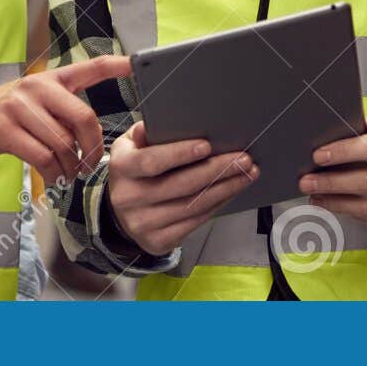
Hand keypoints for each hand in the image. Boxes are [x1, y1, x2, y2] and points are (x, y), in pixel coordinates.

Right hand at [0, 55, 130, 184]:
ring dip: (71, 167)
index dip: (116, 65)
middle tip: (91, 164)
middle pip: (83, 117)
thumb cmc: (5, 116)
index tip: (137, 64)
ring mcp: (18, 106)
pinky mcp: (3, 129)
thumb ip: (61, 110)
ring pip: (63, 143)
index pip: (90, 67)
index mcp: (50, 78)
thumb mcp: (34, 102)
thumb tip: (92, 136)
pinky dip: (53, 173)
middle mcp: (36, 86)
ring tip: (69, 174)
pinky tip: (54, 178)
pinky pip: (42, 157)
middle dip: (93, 147)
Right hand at [106, 121, 257, 255]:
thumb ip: (144, 133)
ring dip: (225, 189)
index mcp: (121, 167)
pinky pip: (195, 222)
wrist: (120, 212)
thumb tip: (157, 124)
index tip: (208, 146)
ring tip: (246, 174)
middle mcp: (129, 198)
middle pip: (181, 185)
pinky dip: (217, 205)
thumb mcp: (130, 144)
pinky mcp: (157, 241)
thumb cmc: (134, 169)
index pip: (152, 161)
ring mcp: (143, 223)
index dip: (180, 154)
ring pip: (193, 205)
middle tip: (243, 159)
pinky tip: (231, 192)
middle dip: (217, 171)